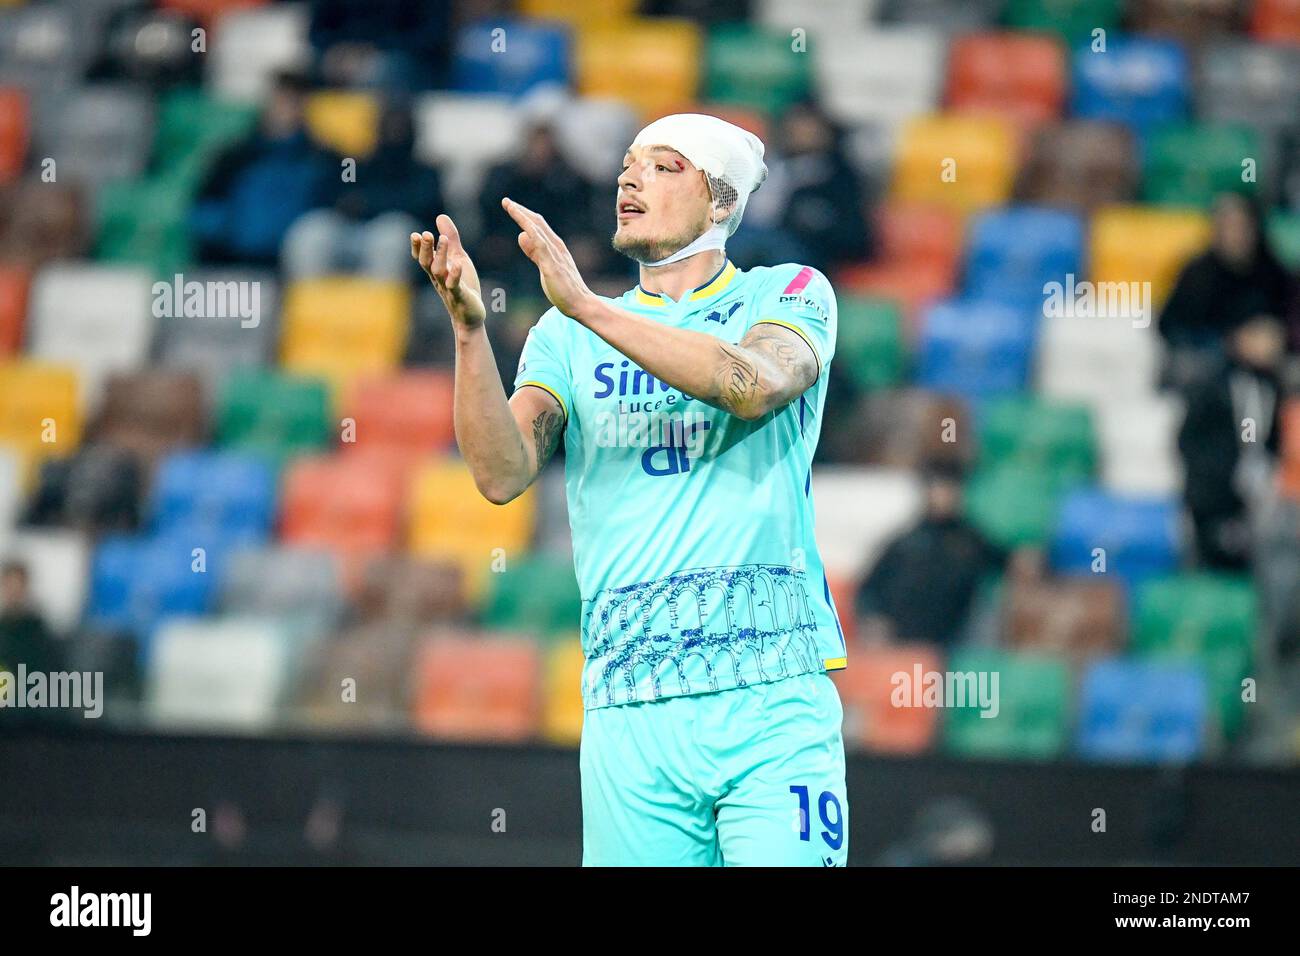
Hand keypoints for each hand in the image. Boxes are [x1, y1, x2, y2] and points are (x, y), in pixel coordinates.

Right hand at [411, 214, 485, 329]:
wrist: (470, 315)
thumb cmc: (463, 285)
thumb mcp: (458, 257)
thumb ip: (451, 238)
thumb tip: (440, 216)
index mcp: (436, 269)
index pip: (422, 256)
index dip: (418, 247)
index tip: (415, 235)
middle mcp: (438, 278)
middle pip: (426, 262)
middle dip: (425, 248)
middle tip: (424, 234)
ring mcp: (448, 287)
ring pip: (439, 271)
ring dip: (440, 255)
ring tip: (443, 239)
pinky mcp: (460, 295)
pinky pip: (455, 285)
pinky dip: (455, 275)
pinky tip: (458, 265)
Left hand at [502, 198, 595, 319]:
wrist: (580, 304)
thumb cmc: (564, 289)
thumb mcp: (545, 266)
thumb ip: (533, 252)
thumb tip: (521, 235)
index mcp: (555, 247)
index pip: (538, 226)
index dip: (524, 215)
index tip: (510, 207)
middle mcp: (556, 246)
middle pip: (537, 222)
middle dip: (521, 211)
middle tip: (506, 201)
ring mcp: (555, 254)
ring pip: (537, 228)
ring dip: (522, 216)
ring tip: (509, 205)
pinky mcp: (552, 264)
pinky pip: (540, 243)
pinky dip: (531, 231)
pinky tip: (521, 225)